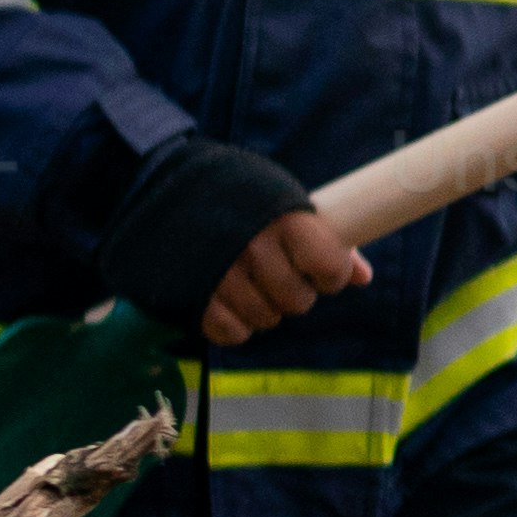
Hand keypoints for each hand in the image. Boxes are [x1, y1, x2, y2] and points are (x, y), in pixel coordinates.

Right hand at [87, 138, 364, 353]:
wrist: (153, 184)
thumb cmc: (230, 191)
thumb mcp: (277, 197)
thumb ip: (320, 235)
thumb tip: (363, 275)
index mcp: (282, 217)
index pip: (330, 265)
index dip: (330, 274)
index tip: (320, 269)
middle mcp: (254, 247)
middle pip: (298, 300)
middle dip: (295, 292)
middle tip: (279, 274)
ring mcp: (221, 275)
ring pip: (266, 318)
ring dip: (263, 307)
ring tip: (249, 282)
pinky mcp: (193, 298)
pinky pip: (231, 332)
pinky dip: (234, 323)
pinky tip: (228, 299)